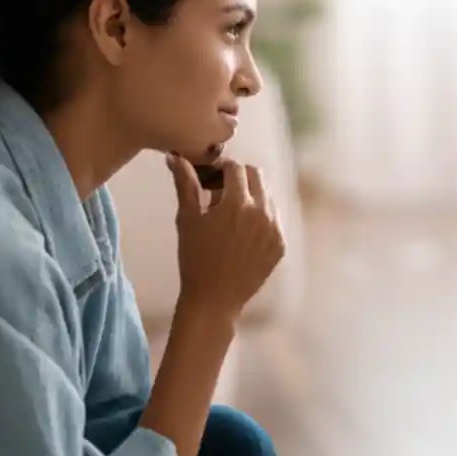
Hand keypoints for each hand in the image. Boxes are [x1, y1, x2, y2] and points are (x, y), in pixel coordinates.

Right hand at [167, 154, 284, 318]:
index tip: (210, 179)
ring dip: (251, 197)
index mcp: (238, 203)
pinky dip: (261, 217)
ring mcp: (276, 230)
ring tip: (231, 216)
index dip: (221, 169)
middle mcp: (263, 212)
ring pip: (268, 196)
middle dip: (239, 178)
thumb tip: (175, 156)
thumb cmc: (195, 258)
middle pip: (257, 176)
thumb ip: (186, 184)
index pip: (235, 168)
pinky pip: (274, 219)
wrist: (214, 299)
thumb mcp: (187, 219)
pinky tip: (243, 233)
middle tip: (221, 194)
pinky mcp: (281, 245)